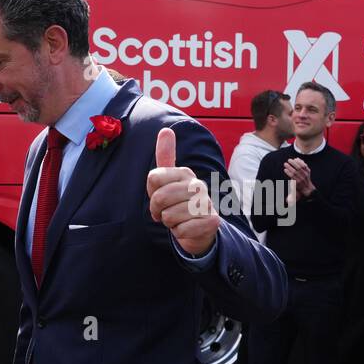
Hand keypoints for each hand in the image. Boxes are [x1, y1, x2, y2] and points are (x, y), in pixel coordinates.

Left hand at [146, 127, 219, 256]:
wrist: (200, 228)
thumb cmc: (180, 203)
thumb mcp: (169, 179)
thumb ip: (166, 156)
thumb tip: (166, 130)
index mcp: (185, 173)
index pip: (153, 178)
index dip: (151, 192)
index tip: (159, 196)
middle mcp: (198, 185)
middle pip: (159, 197)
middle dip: (157, 210)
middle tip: (165, 213)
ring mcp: (207, 203)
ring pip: (169, 216)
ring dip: (170, 223)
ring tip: (178, 220)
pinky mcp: (212, 221)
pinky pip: (182, 230)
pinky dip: (180, 233)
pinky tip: (187, 229)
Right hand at [283, 157, 314, 203]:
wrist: (309, 190)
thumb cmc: (299, 192)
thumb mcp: (294, 196)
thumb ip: (290, 198)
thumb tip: (286, 202)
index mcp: (298, 183)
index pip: (293, 177)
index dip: (289, 172)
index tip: (284, 169)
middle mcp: (303, 178)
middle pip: (296, 171)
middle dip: (290, 166)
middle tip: (285, 163)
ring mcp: (306, 174)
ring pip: (301, 167)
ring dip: (294, 162)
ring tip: (289, 160)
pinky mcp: (308, 172)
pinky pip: (305, 165)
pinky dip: (301, 162)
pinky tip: (296, 159)